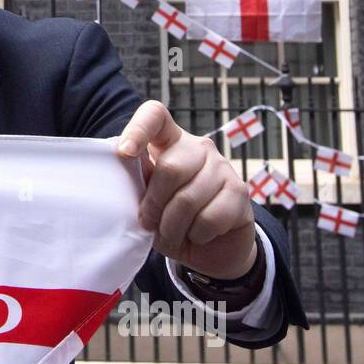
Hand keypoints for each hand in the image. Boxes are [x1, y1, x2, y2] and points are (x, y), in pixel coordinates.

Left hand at [116, 100, 257, 279]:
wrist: (212, 247)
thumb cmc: (172, 219)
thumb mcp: (149, 200)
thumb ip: (139, 182)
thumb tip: (123, 168)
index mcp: (171, 142)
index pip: (155, 116)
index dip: (139, 129)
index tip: (124, 152)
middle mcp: (199, 147)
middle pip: (170, 168)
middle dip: (153, 205)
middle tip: (148, 224)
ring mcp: (223, 167)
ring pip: (188, 199)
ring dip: (172, 228)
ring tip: (171, 235)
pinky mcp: (240, 191)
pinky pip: (209, 218)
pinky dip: (196, 235)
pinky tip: (198, 235)